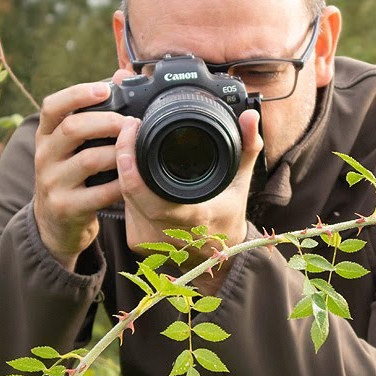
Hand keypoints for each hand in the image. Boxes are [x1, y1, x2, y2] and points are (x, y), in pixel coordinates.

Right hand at [33, 70, 135, 270]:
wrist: (53, 223)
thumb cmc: (71, 174)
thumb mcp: (72, 145)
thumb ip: (93, 113)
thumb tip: (121, 74)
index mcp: (45, 135)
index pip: (52, 106)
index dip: (77, 94)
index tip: (104, 89)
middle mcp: (44, 156)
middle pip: (73, 128)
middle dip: (107, 121)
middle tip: (130, 123)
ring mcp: (52, 183)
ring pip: (89, 160)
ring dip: (119, 152)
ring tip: (135, 150)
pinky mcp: (66, 208)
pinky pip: (100, 193)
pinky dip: (121, 183)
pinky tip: (132, 179)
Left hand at [115, 108, 263, 293]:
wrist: (220, 259)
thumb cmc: (229, 217)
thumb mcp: (241, 181)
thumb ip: (247, 146)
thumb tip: (250, 116)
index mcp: (189, 215)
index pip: (140, 187)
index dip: (128, 156)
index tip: (132, 127)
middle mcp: (163, 231)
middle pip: (128, 186)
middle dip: (126, 154)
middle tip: (131, 129)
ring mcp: (147, 239)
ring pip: (124, 196)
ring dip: (128, 172)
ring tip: (136, 149)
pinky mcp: (137, 242)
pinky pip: (126, 209)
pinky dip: (132, 190)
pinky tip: (141, 178)